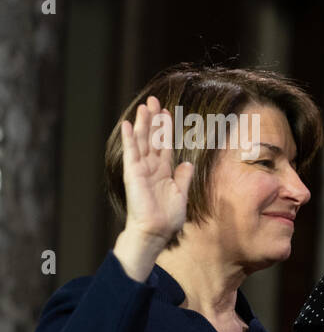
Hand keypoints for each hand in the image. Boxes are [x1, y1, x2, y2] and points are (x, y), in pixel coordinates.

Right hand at [113, 96, 193, 280]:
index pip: (164, 144)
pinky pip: (131, 153)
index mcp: (163, 171)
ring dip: (142, 123)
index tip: (167, 113)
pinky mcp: (133, 174)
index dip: (165, 128)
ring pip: (142, 141)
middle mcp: (151, 167)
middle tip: (154, 100)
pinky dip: (129, 138)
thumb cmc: (167, 217)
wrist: (156, 231)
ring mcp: (140, 169)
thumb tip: (188, 164)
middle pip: (152, 138)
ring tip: (144, 106)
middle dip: (153, 119)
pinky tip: (127, 124)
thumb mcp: (181, 194)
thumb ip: (183, 177)